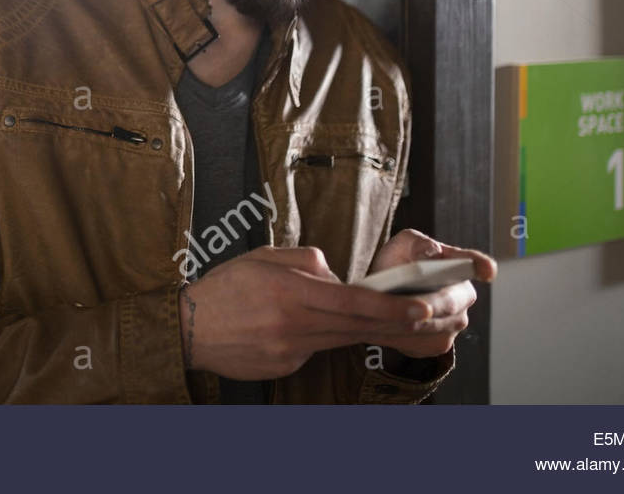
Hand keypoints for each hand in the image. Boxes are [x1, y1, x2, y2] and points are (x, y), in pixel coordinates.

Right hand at [178, 246, 430, 380]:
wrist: (188, 329)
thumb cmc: (223, 288)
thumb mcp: (262, 257)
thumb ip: (305, 262)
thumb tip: (334, 276)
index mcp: (290, 294)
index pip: (352, 303)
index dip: (391, 308)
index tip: (420, 308)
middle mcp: (294, 326)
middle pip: (359, 327)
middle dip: (401, 322)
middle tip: (436, 318)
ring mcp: (290, 351)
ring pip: (343, 340)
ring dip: (375, 331)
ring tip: (406, 322)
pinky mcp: (285, 366)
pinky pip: (316, 350)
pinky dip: (327, 338)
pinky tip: (319, 327)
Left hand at [365, 229, 497, 359]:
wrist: (385, 294)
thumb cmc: (398, 263)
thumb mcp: (401, 246)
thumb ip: (416, 243)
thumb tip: (431, 252)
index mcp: (458, 264)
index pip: (474, 264)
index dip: (481, 267)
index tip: (487, 270)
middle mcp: (463, 295)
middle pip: (449, 303)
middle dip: (427, 303)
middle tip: (406, 303)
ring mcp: (455, 323)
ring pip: (434, 326)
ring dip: (409, 322)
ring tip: (383, 315)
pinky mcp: (440, 344)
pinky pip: (422, 343)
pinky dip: (401, 337)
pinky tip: (384, 327)